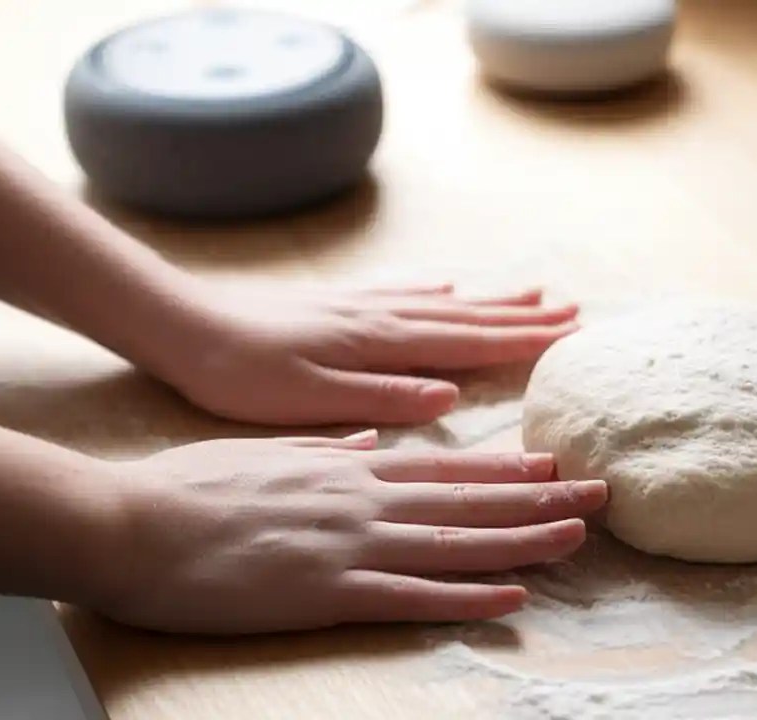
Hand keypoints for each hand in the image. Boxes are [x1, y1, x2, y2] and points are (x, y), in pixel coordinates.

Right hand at [92, 431, 606, 633]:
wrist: (130, 523)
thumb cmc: (190, 489)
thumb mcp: (268, 455)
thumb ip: (326, 449)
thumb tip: (371, 441)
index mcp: (347, 468)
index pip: (444, 466)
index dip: (505, 468)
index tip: (553, 466)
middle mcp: (362, 499)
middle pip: (467, 499)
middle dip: (539, 499)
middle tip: (598, 495)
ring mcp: (348, 545)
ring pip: (455, 543)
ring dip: (522, 541)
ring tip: (577, 539)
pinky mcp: (325, 591)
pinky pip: (410, 596)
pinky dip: (466, 597)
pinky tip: (511, 597)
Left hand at [155, 280, 578, 425]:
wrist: (183, 324)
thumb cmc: (240, 374)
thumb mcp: (309, 400)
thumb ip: (380, 397)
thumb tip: (449, 398)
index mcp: (379, 344)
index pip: (465, 342)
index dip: (519, 341)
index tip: (568, 336)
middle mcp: (378, 316)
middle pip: (465, 315)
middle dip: (521, 316)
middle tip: (573, 310)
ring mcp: (359, 305)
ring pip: (441, 301)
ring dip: (489, 299)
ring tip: (532, 291)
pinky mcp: (336, 303)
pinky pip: (402, 292)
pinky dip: (434, 290)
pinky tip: (446, 285)